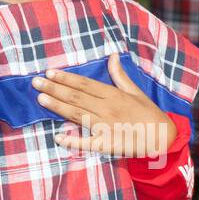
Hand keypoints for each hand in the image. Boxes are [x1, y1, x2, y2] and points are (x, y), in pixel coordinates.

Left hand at [35, 53, 176, 157]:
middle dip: (54, 89)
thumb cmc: (147, 113)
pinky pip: (88, 142)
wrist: (163, 137)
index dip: (66, 78)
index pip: (84, 84)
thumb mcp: (135, 91)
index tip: (49, 72)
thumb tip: (112, 55)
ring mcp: (106, 127)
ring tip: (41, 99)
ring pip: (77, 114)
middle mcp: (107, 108)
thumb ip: (120, 75)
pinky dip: (73, 140)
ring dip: (58, 107)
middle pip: (76, 97)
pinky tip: (58, 137)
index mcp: (113, 95)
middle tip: (35, 83)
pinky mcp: (108, 144)